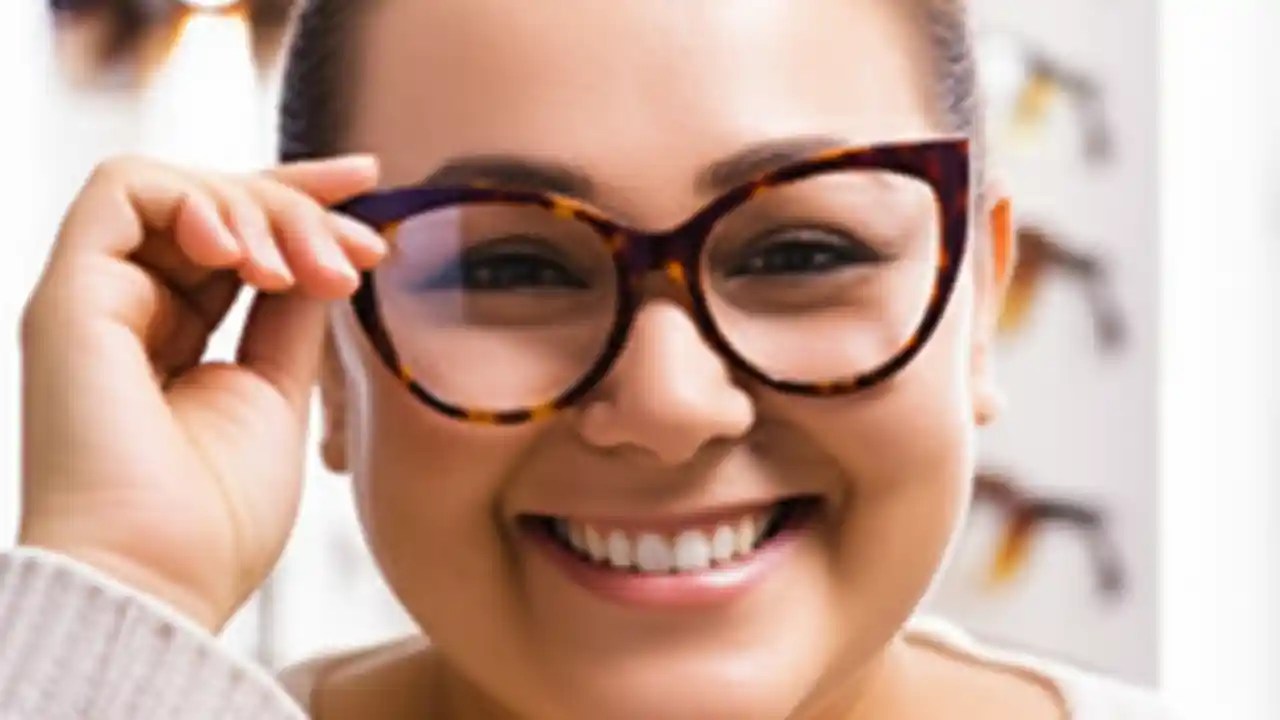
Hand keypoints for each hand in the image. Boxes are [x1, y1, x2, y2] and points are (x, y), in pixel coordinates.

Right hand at [18, 155, 384, 631]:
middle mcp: (130, 309)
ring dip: (261, 209)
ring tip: (302, 273)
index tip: (371, 185)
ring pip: (178, 189)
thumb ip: (290, 314)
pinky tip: (243, 253)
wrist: (159, 580)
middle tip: (356, 254)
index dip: (299, 198)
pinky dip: (198, 200)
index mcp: (175, 338)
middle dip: (299, 206)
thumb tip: (322, 250)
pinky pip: (122, 189)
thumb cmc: (216, 517)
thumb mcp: (276, 391)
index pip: (235, 238)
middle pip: (214, 204)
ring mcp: (96, 298)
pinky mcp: (68, 293)